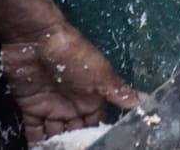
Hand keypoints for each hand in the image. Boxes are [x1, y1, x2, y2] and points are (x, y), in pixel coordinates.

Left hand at [0, 21, 143, 143]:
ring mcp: (51, 107)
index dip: (95, 138)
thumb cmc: (74, 56)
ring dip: (54, 146)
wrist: (38, 40)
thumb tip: (149, 100)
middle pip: (74, 133)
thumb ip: (121, 93)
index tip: (96, 148)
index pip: (96, 125)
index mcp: (92, 99)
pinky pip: (33, 130)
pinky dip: (35, 142)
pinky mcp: (31, 107)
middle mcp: (72, 106)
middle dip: (73, 145)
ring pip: (54, 134)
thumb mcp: (102, 76)